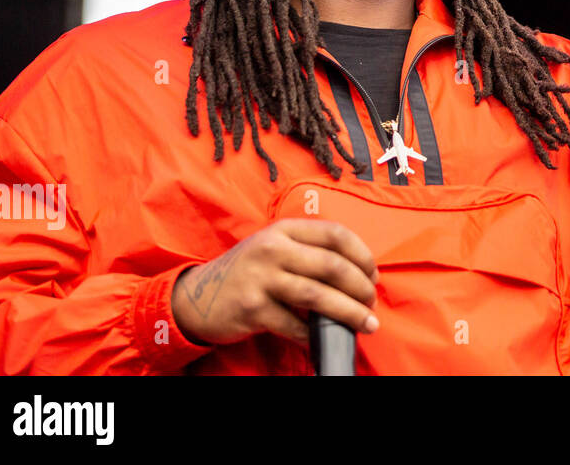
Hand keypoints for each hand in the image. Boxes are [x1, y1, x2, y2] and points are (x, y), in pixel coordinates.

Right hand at [171, 219, 380, 347]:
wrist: (196, 297)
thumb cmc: (247, 272)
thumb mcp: (273, 247)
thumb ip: (308, 250)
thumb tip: (357, 272)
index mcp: (283, 230)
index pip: (335, 234)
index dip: (362, 254)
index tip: (373, 273)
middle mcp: (272, 249)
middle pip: (332, 266)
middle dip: (361, 287)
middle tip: (372, 302)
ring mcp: (261, 278)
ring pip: (318, 295)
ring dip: (349, 312)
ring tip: (366, 322)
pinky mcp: (252, 309)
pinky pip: (295, 325)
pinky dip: (315, 334)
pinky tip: (325, 338)